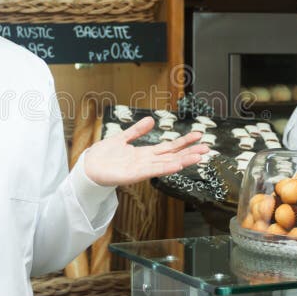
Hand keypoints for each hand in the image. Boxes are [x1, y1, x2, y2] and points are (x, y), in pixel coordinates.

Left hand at [83, 116, 209, 186]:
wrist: (89, 167)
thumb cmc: (104, 156)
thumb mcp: (122, 138)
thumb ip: (137, 131)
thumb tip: (151, 120)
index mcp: (145, 153)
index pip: (169, 147)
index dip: (184, 142)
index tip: (198, 136)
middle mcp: (146, 162)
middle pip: (172, 156)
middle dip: (190, 153)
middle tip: (207, 148)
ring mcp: (141, 169)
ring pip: (166, 164)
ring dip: (183, 161)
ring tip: (198, 157)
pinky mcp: (133, 175)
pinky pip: (152, 171)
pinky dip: (165, 168)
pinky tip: (177, 164)